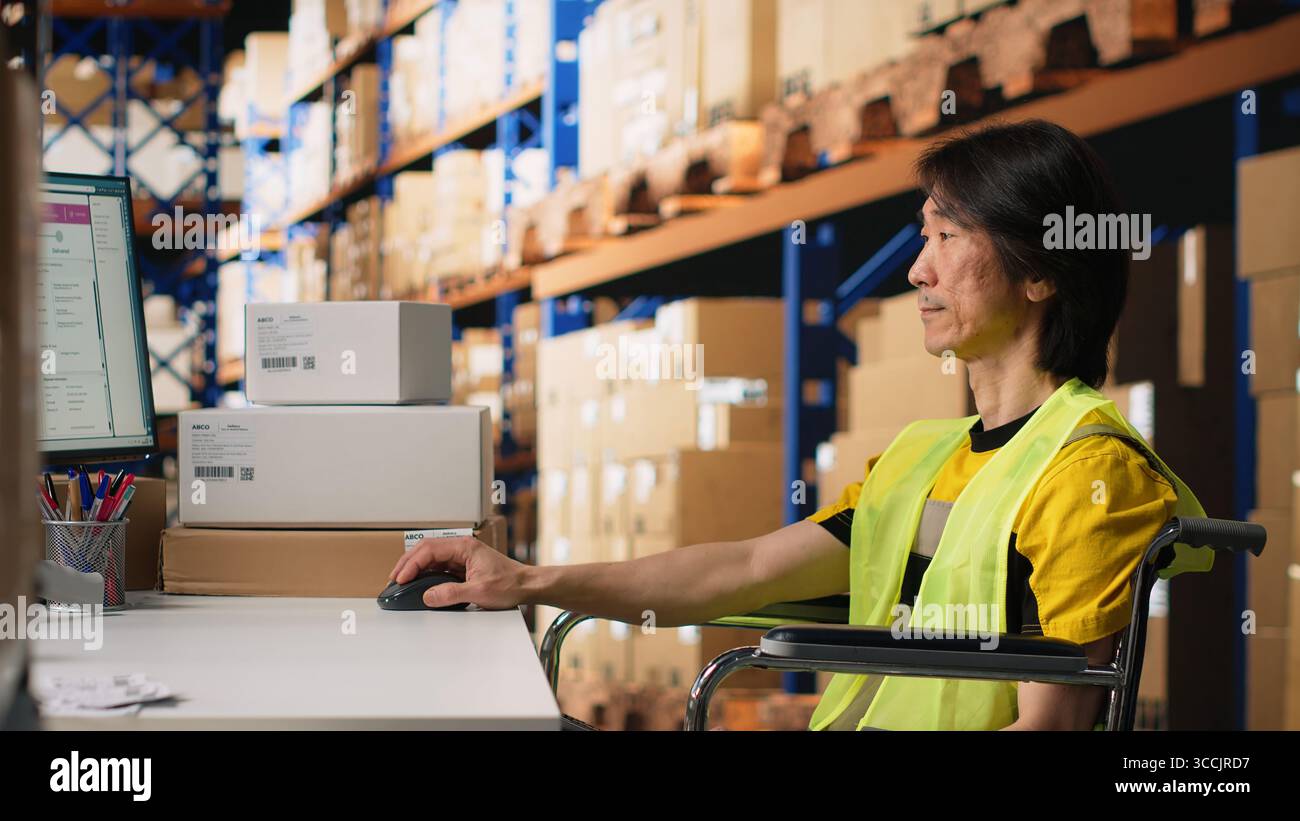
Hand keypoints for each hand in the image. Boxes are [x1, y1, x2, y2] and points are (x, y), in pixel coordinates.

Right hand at [387, 536, 529, 609]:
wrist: (527, 586)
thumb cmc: (510, 584)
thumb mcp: (479, 592)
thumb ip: (451, 594)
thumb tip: (427, 596)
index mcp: (465, 546)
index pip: (429, 550)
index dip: (411, 564)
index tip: (401, 578)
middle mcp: (461, 548)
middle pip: (425, 550)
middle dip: (407, 563)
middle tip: (393, 579)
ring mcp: (461, 557)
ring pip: (430, 558)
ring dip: (414, 568)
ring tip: (400, 581)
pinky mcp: (462, 567)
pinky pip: (437, 567)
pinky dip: (424, 574)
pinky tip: (416, 583)